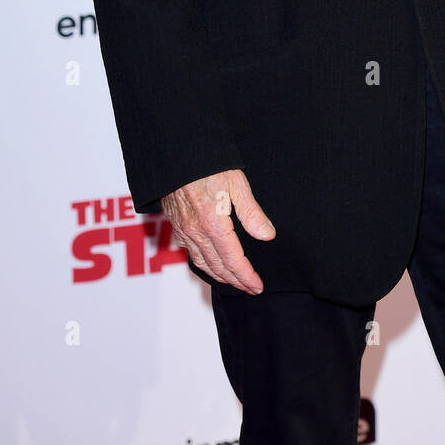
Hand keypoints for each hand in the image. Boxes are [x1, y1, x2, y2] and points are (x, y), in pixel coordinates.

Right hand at [162, 169, 274, 293]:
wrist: (177, 156)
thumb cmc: (208, 165)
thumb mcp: (236, 184)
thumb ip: (252, 213)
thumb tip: (267, 235)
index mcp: (213, 224)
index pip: (233, 261)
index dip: (246, 277)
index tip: (258, 286)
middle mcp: (196, 232)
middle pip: (218, 267)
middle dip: (236, 281)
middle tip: (251, 288)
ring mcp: (183, 231)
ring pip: (202, 263)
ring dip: (220, 277)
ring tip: (234, 282)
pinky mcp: (176, 225)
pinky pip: (191, 253)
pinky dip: (204, 265)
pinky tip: (211, 264)